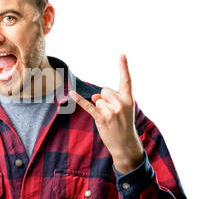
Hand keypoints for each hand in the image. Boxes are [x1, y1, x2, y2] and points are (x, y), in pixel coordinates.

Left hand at [69, 55, 145, 173]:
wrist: (125, 144)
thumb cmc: (124, 124)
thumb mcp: (123, 110)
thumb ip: (110, 99)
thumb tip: (94, 97)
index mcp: (129, 99)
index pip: (126, 80)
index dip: (124, 67)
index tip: (122, 54)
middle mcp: (121, 103)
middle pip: (104, 90)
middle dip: (104, 99)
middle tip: (113, 113)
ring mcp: (111, 111)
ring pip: (97, 99)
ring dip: (99, 108)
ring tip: (108, 119)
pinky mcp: (101, 118)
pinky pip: (87, 106)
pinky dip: (78, 100)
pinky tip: (71, 93)